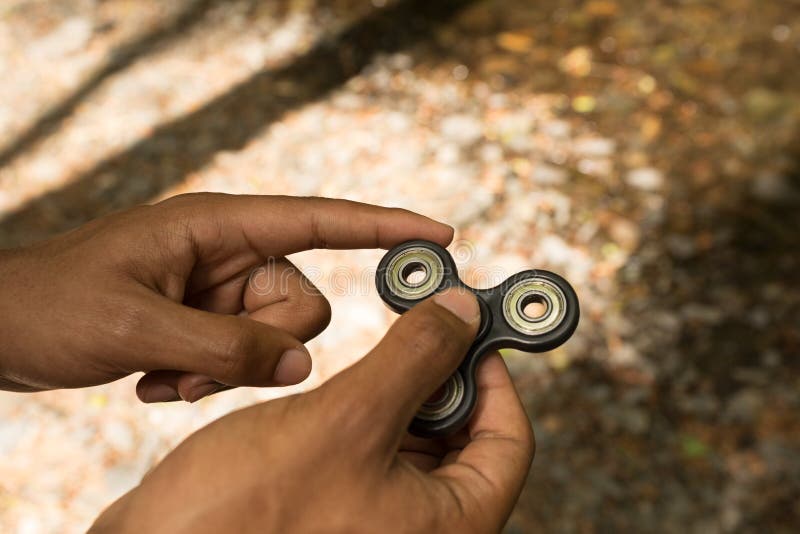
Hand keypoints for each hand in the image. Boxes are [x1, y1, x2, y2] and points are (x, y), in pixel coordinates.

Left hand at [0, 194, 451, 401]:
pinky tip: (154, 381)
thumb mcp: (140, 326)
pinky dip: (208, 381)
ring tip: (164, 376)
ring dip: (227, 372)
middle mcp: (229, 256)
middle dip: (263, 347)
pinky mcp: (205, 323)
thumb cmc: (53, 305)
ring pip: (275, 341)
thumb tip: (301, 365)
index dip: (384, 226)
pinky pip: (244, 360)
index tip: (438, 234)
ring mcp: (218, 293)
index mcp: (220, 227)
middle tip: (198, 365)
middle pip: (301, 305)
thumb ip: (228, 347)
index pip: (322, 219)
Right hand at [89, 289, 534, 532]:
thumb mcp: (346, 421)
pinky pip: (376, 452)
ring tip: (376, 353)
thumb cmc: (244, 513)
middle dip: (443, 376)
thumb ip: (414, 360)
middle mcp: (422, 530)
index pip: (509, 442)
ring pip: (417, 441)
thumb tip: (462, 312)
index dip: (494, 376)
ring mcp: (381, 521)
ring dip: (403, 390)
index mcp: (451, 527)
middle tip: (419, 323)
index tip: (468, 327)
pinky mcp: (340, 509)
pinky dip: (369, 413)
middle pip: (465, 438)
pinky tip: (343, 387)